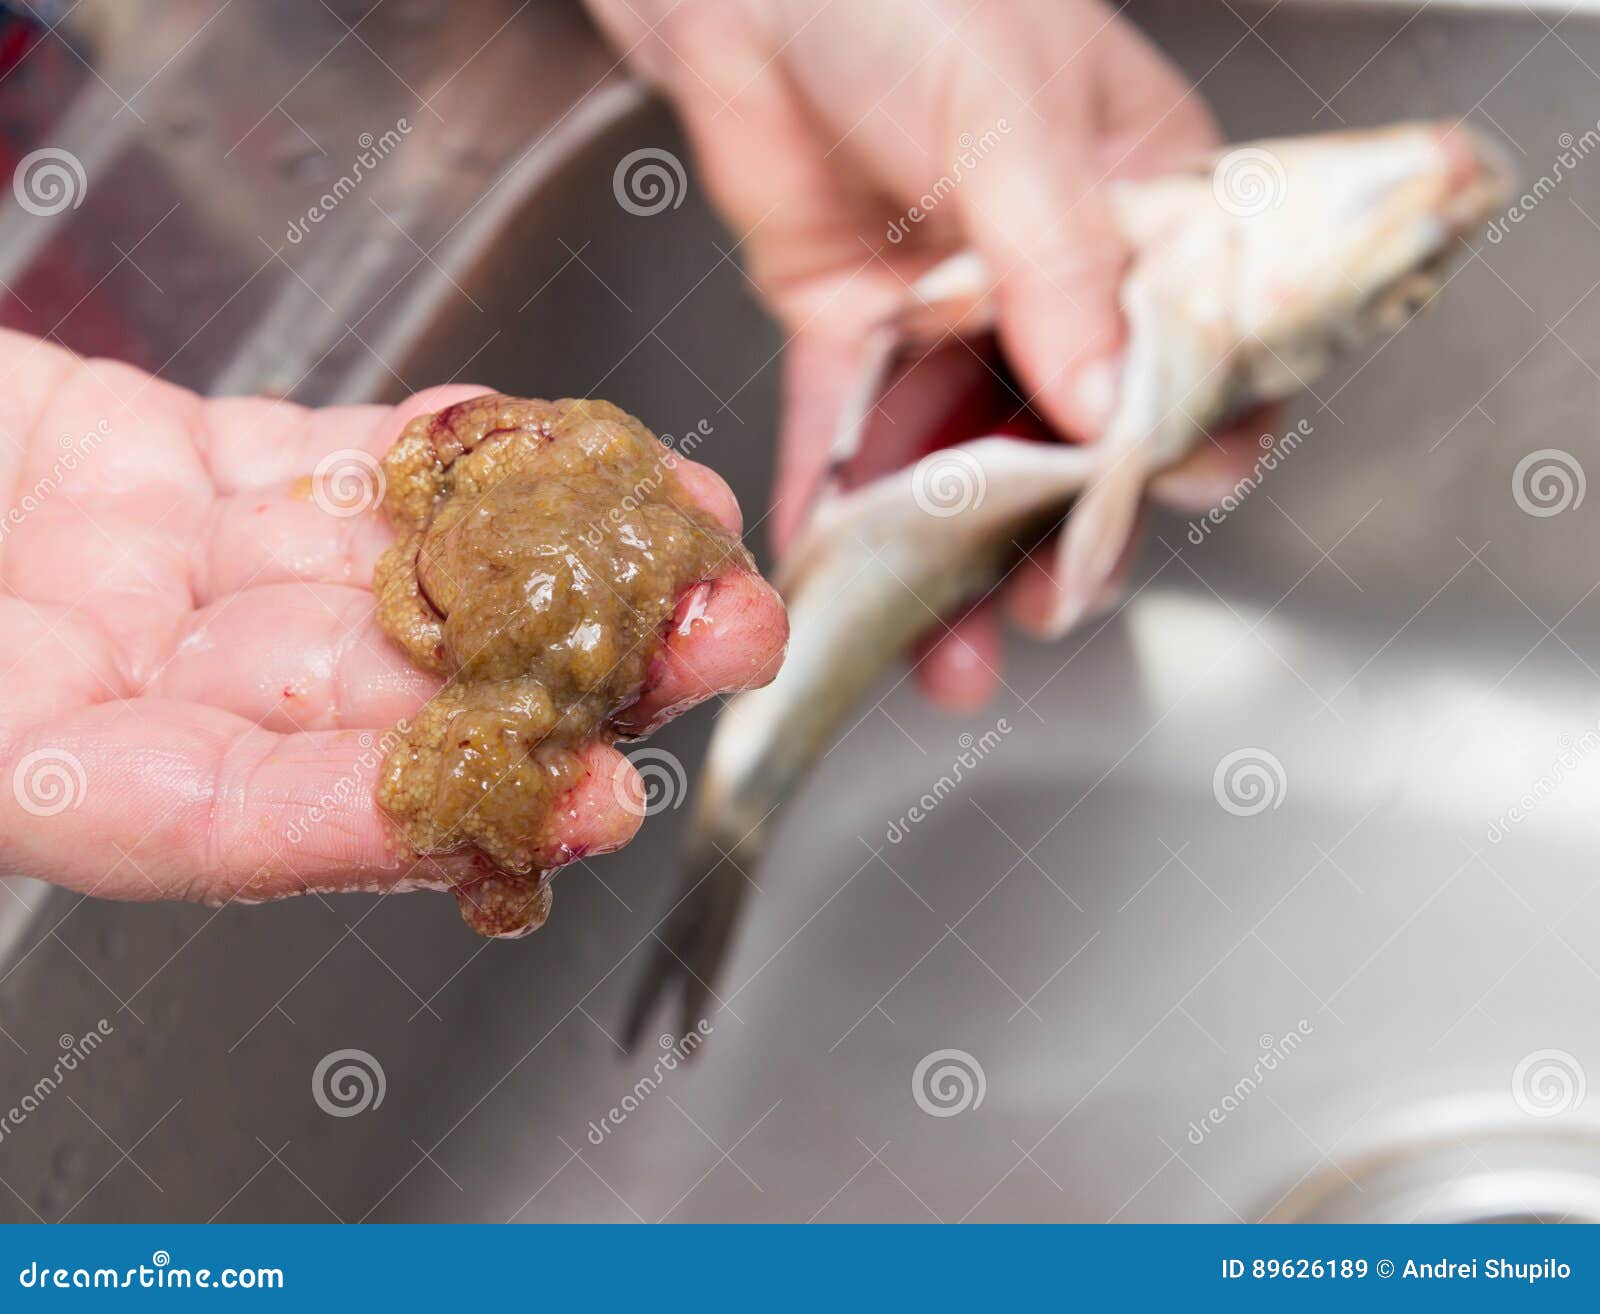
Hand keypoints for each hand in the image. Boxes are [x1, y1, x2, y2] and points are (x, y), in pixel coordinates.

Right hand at [0, 332, 785, 904]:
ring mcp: (144, 574)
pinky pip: (328, 471)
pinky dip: (449, 462)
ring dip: (548, 566)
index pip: (218, 821)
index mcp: (12, 764)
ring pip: (378, 580)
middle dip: (551, 681)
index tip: (572, 798)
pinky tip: (562, 454)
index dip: (399, 815)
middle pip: (356, 703)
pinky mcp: (165, 467)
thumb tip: (47, 768)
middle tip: (712, 653)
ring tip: (692, 550)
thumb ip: (0, 740)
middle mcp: (102, 685)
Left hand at [586, 0, 1264, 707]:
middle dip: (1061, 536)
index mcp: (1143, 211)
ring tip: (946, 652)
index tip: (1158, 504)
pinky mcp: (853, 330)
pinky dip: (841, 510)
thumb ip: (1058, 257)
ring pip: (967, 460)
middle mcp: (1053, 278)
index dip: (1185, 439)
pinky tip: (838, 583)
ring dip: (956, 560)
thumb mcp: (1006, 104)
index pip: (1195, 350)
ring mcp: (952, 314)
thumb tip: (1103, 403)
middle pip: (1075, 437)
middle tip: (1040, 607)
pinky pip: (849, 436)